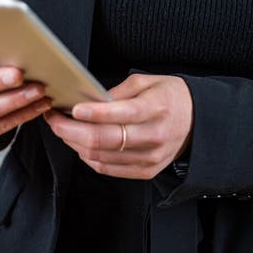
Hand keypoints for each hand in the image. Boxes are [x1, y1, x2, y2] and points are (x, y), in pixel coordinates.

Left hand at [43, 73, 192, 179]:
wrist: (197, 122)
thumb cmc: (171, 96)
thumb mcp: (147, 81)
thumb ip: (118, 92)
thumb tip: (89, 100)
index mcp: (155, 108)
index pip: (120, 114)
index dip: (93, 113)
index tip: (72, 109)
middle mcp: (153, 136)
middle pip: (104, 140)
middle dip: (71, 131)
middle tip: (54, 119)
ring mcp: (149, 158)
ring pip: (100, 157)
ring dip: (75, 144)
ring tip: (63, 129)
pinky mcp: (145, 171)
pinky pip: (107, 169)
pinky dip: (88, 157)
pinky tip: (79, 144)